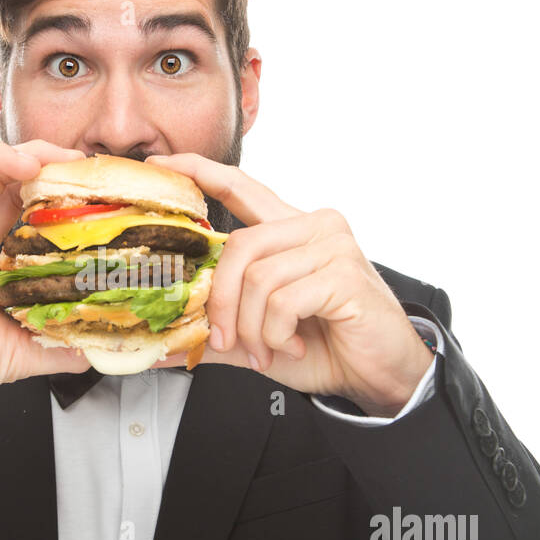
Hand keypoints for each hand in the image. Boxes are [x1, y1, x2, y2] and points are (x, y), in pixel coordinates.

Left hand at [146, 153, 432, 416]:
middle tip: (224, 340)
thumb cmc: (324, 347)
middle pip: (239, 246)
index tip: (159, 164)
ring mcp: (332, 245)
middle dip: (221, 302)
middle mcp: (312, 226)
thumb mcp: (258, 336)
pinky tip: (293, 344)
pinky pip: (282, 300)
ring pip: (257, 278)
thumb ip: (216, 329)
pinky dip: (276, 333)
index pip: (240, 188)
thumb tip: (163, 344)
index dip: (198, 172)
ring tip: (269, 350)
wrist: (380, 375)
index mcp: (290, 231)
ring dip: (252, 328)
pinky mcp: (344, 273)